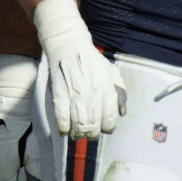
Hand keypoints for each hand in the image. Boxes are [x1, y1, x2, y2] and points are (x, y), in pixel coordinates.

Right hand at [32, 0, 125, 138]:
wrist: (68, 46)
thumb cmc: (91, 60)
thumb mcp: (112, 72)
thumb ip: (120, 93)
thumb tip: (122, 112)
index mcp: (107, 89)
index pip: (110, 119)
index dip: (108, 127)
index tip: (104, 127)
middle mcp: (92, 94)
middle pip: (94, 126)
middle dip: (93, 134)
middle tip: (90, 134)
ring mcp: (74, 95)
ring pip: (78, 125)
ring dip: (79, 134)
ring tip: (78, 134)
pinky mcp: (59, 94)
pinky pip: (61, 118)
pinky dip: (64, 128)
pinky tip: (65, 130)